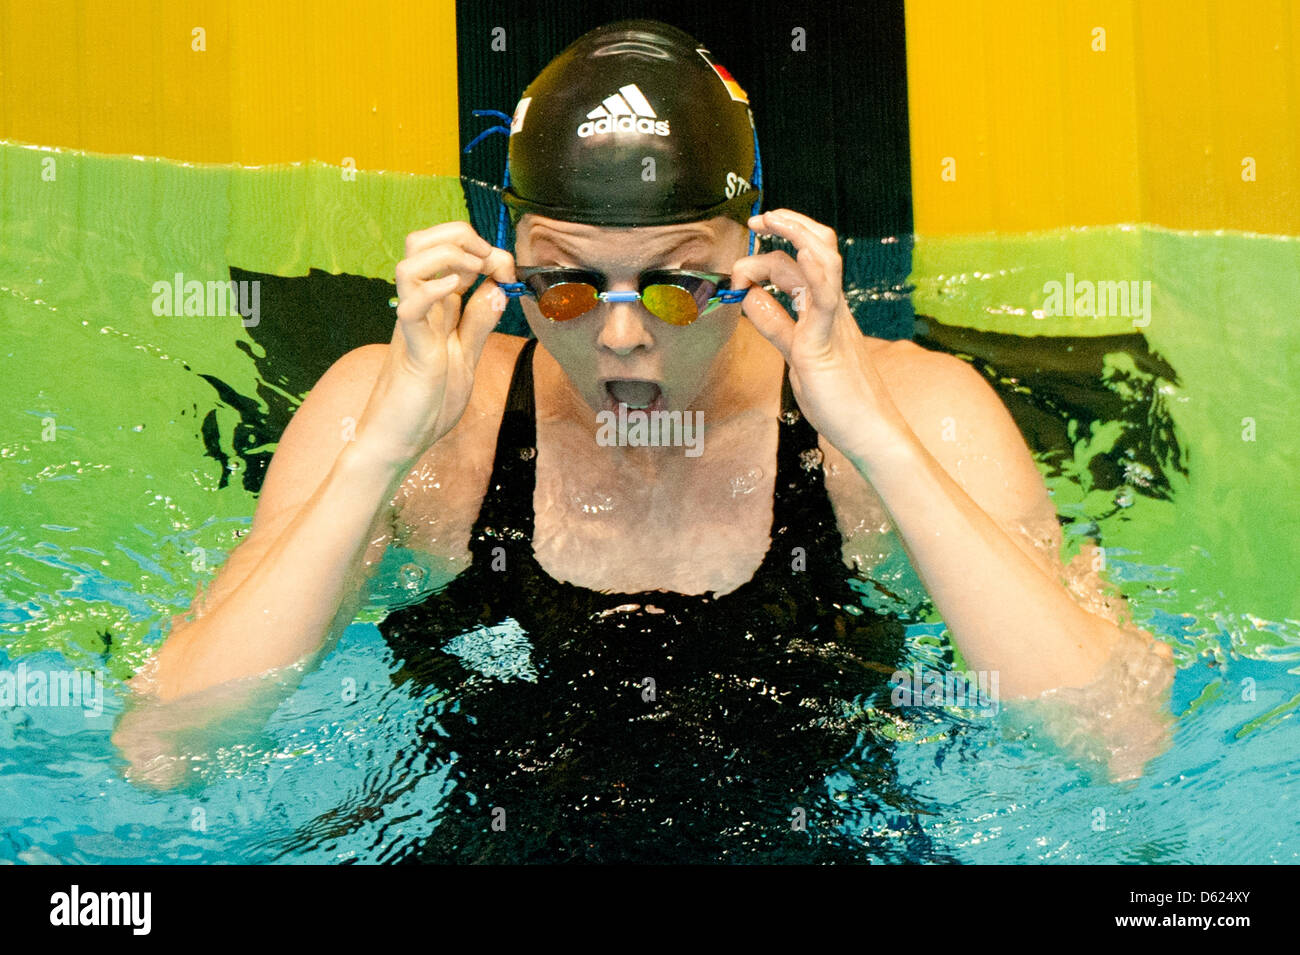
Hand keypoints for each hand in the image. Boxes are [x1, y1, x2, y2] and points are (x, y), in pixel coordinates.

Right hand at [355, 222, 514, 466]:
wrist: (397, 441)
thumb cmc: (426, 404)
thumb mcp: (465, 358)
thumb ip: (478, 323)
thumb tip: (497, 288)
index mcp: (435, 307)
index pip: (449, 251)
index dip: (484, 249)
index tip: (507, 272)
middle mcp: (419, 307)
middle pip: (421, 241)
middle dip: (461, 236)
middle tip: (491, 263)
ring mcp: (411, 324)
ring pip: (410, 261)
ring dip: (448, 254)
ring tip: (472, 273)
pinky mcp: (410, 348)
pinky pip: (411, 307)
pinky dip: (433, 290)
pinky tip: (453, 292)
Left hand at [730, 209, 903, 463]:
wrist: (870, 431)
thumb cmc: (838, 399)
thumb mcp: (797, 354)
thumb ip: (775, 326)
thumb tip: (750, 300)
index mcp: (824, 311)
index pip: (800, 263)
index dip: (770, 250)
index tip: (746, 251)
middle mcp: (832, 308)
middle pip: (814, 249)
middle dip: (785, 225)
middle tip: (758, 219)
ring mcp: (833, 322)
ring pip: (821, 261)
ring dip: (793, 235)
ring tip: (767, 224)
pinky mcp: (826, 342)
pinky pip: (825, 299)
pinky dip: (815, 270)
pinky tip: (803, 250)